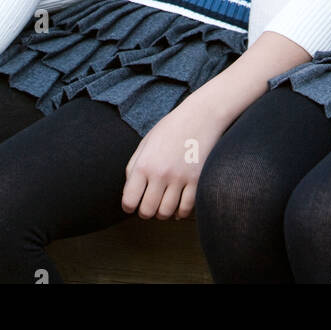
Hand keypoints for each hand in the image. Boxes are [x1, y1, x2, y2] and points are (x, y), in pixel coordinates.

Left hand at [121, 98, 226, 220]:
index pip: (129, 200)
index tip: (133, 203)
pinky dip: (180, 212)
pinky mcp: (197, 182)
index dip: (129, 205)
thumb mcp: (146, 143)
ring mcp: (180, 179)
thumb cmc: (171, 128)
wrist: (201, 116)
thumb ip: (134, 167)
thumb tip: (130, 194)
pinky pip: (186, 210)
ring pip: (166, 213)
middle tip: (149, 205)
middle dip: (146, 212)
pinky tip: (178, 205)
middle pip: (147, 211)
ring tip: (163, 204)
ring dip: (163, 213)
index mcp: (144, 164)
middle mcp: (161, 173)